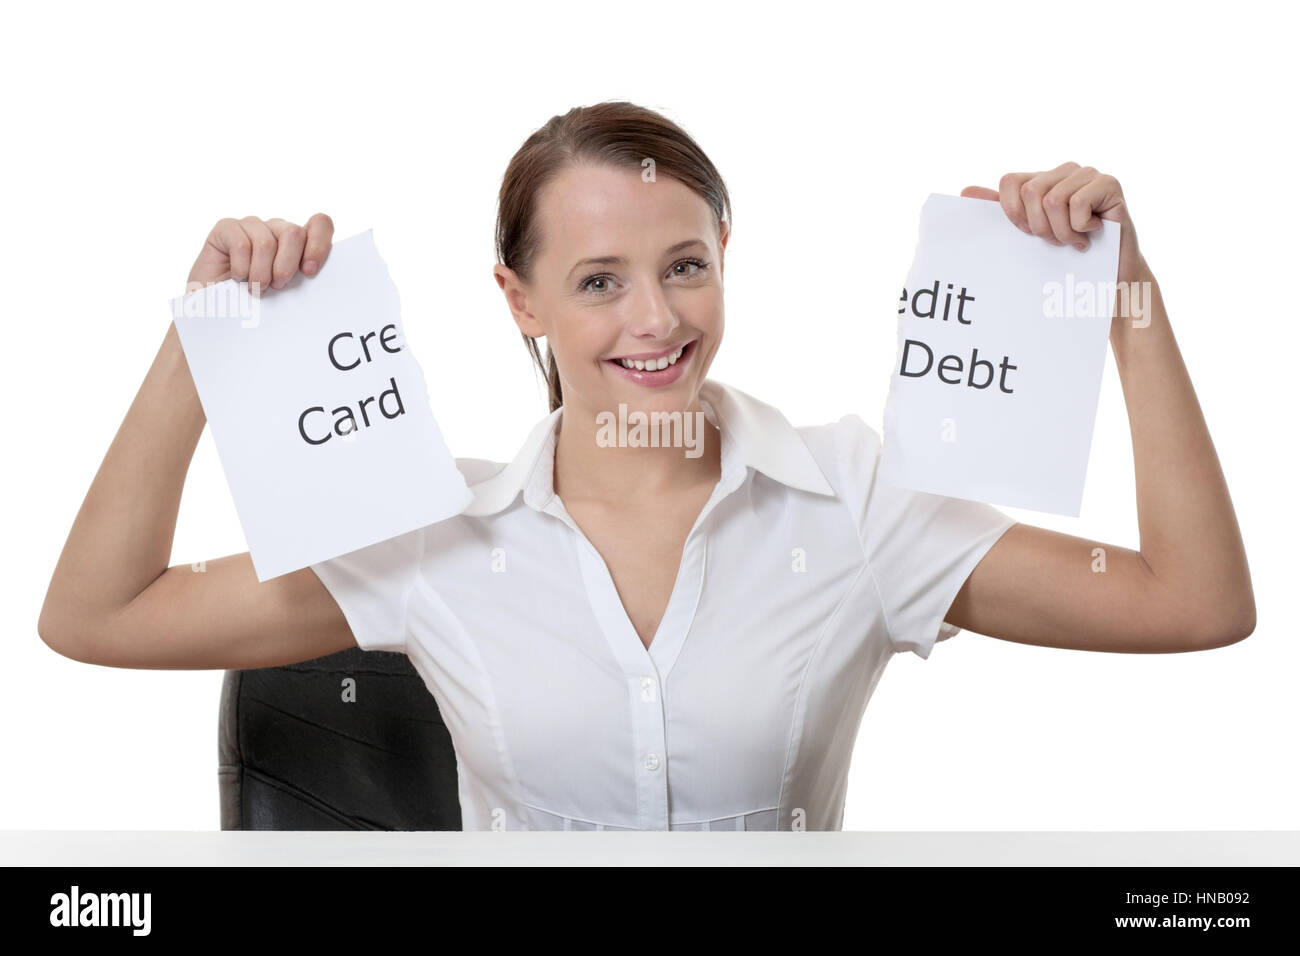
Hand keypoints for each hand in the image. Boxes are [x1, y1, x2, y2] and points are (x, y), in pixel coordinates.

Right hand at [185, 213, 333, 294]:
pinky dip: (241, 268)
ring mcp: (251, 225)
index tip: (308, 271)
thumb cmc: (258, 302)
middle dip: (286, 266)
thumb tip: (321, 278)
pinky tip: (237, 278)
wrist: (218, 310)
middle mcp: (276, 228)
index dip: (319, 244)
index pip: (320, 223)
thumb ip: (304, 278)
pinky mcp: (227, 228)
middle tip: (277, 285)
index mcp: (299, 241)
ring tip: (257, 288)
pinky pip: (241, 244)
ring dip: (261, 273)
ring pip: (267, 241)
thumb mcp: (288, 291)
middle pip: (294, 233)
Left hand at [960, 163, 1144, 285]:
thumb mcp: (1028, 234)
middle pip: (1031, 191)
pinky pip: (1078, 203)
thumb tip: (965, 191)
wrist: (1107, 275)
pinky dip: (1080, 227)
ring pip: (1053, 200)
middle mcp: (1064, 171)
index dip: (1014, 213)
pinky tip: (1093, 232)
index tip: (1029, 234)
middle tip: (1056, 240)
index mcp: (1041, 180)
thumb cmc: (1065, 255)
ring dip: (1062, 231)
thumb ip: (1000, 210)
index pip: (1010, 182)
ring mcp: (1087, 174)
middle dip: (1040, 227)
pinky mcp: (1109, 183)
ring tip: (1074, 239)